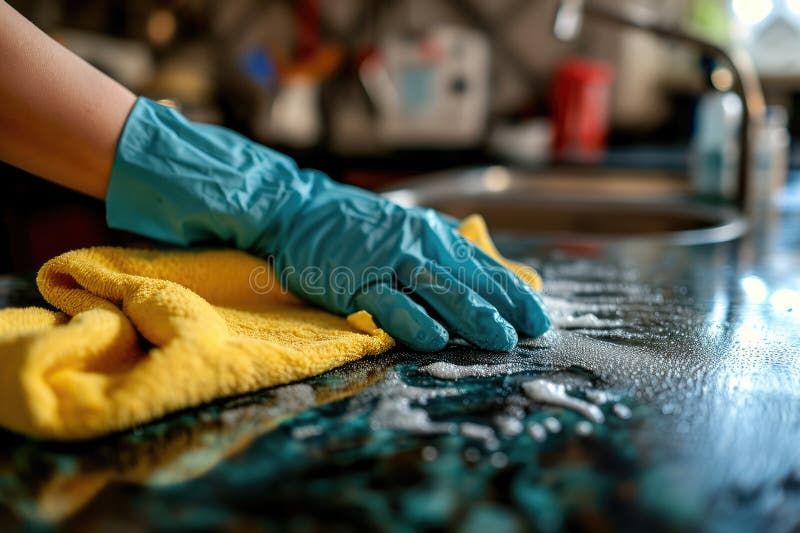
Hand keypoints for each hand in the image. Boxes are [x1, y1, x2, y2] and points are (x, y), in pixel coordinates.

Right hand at [107, 98, 549, 350]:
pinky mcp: (357, 277)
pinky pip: (389, 302)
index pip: (483, 267)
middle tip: (531, 332)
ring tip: (499, 340)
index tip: (539, 316)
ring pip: (438, 290)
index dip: (513, 292)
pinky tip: (434, 339)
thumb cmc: (356, 226)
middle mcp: (418, 245)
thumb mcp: (408, 229)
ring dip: (471, 316)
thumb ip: (445, 253)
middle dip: (503, 307)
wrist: (298, 208)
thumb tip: (487, 277)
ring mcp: (388, 260)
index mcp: (433, 235)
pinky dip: (412, 320)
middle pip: (469, 279)